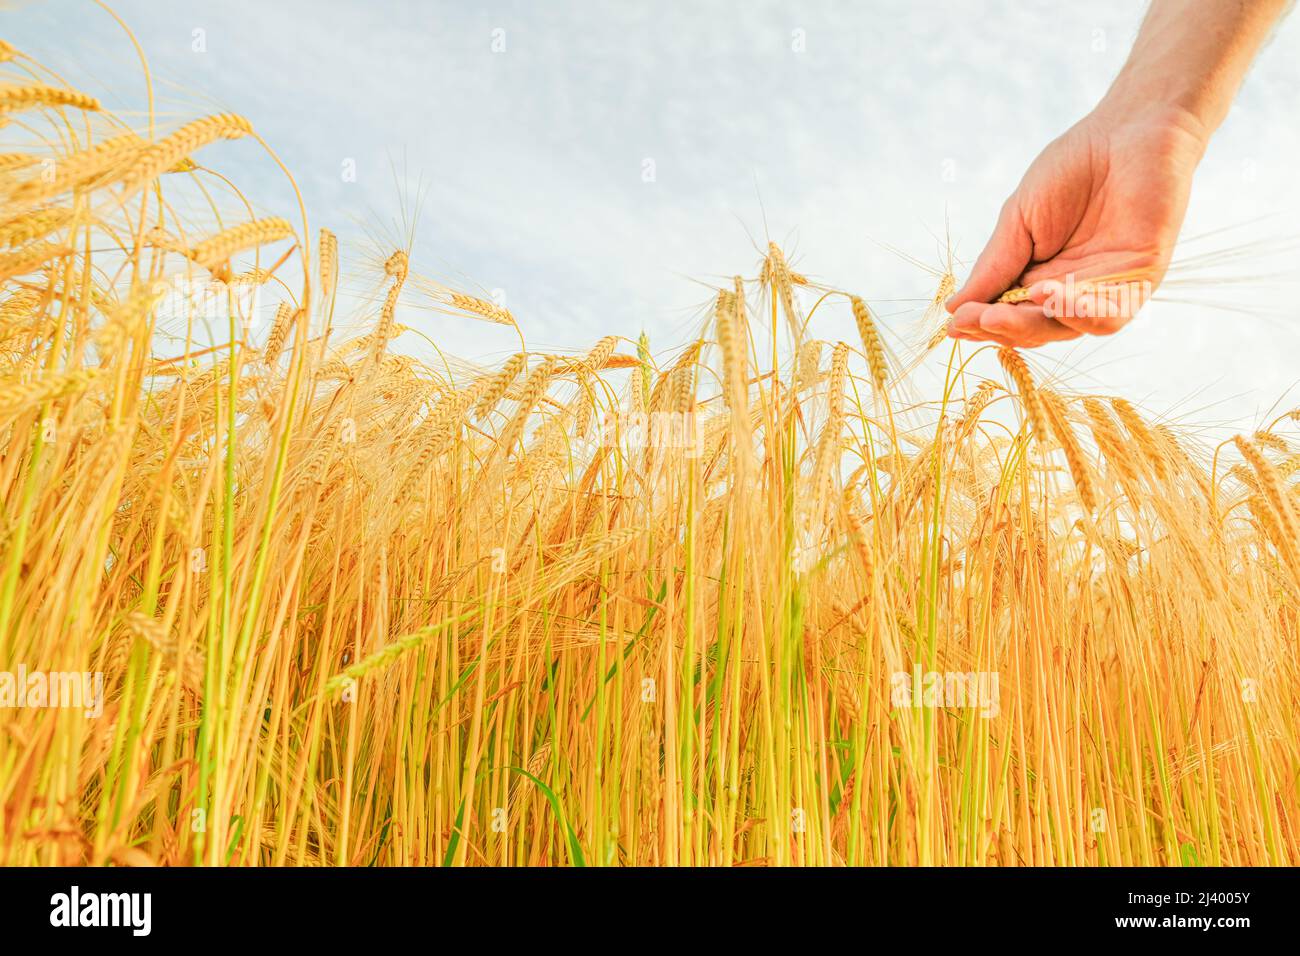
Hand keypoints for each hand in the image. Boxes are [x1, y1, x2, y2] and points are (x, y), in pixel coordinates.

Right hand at [944, 105, 1207, 347]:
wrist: (1127, 131)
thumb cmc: (1072, 170)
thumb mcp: (1019, 219)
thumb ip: (994, 266)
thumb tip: (953, 308)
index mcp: (1038, 278)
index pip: (1007, 315)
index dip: (980, 324)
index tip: (952, 325)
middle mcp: (1071, 291)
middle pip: (1034, 329)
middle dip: (1002, 329)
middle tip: (975, 320)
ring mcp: (1105, 289)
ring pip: (1066, 329)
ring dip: (1030, 326)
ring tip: (997, 314)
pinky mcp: (1139, 281)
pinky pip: (1108, 315)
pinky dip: (1076, 313)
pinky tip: (1046, 295)